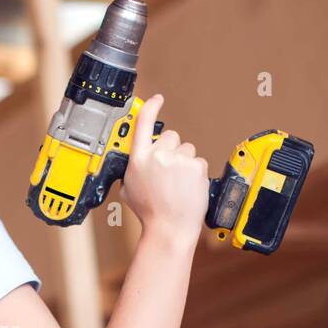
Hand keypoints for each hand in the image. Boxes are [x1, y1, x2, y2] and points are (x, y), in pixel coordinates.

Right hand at [119, 94, 208, 242]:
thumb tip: (139, 158)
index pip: (143, 123)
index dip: (150, 107)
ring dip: (185, 162)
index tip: (156, 99)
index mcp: (138, 159)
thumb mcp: (129, 188)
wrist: (170, 228)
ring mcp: (178, 160)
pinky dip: (195, 173)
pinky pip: (198, 161)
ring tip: (178, 183)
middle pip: (170, 136)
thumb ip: (134, 168)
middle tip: (169, 171)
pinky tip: (188, 187)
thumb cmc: (150, 212)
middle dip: (172, 149)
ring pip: (187, 149)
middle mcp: (157, 156)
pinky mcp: (195, 166)